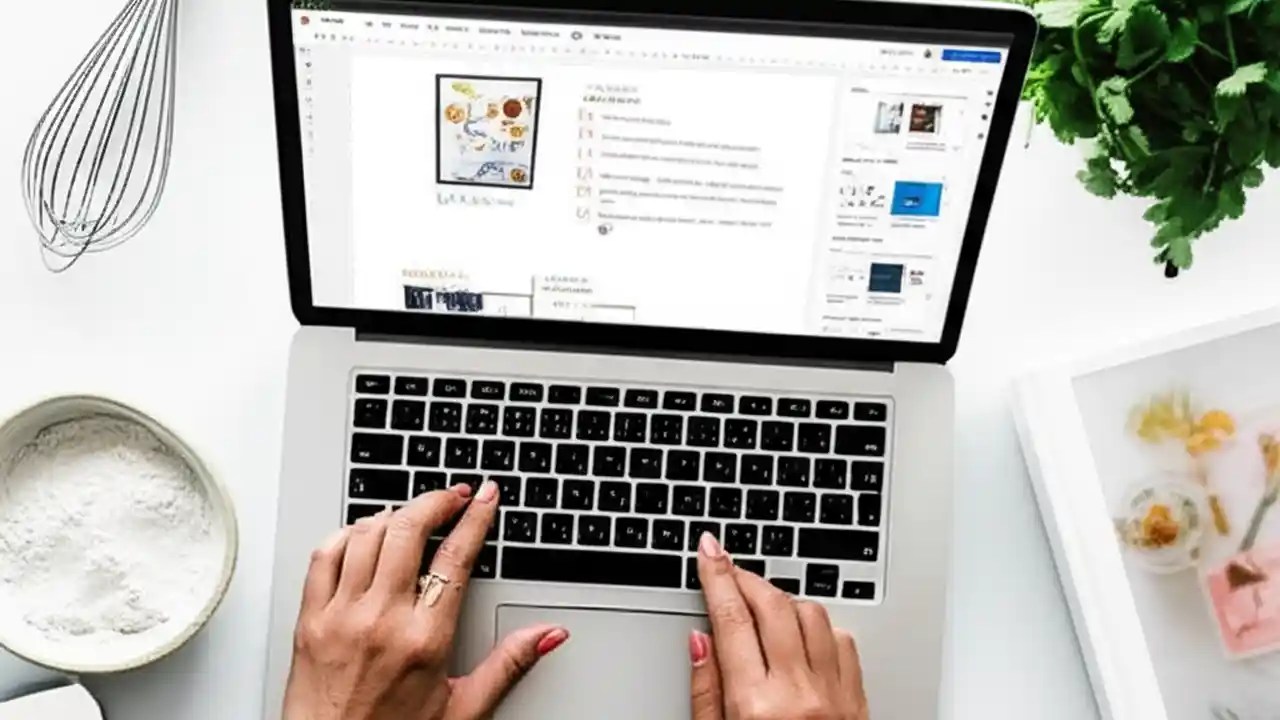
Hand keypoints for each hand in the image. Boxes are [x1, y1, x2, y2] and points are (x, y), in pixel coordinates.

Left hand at [282, 482, 569, 719]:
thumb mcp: (464, 709)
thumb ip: (509, 664)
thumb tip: (547, 635)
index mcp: (424, 640)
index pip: (456, 557)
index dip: (476, 517)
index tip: (485, 497)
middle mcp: (380, 620)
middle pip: (408, 529)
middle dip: (436, 500)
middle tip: (454, 495)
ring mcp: (340, 616)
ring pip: (366, 534)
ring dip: (394, 513)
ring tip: (414, 512)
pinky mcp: (309, 621)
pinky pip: (324, 555)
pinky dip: (346, 534)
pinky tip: (363, 534)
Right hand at [688, 533, 868, 719]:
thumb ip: (705, 693)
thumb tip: (701, 641)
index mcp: (755, 707)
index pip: (731, 620)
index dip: (717, 577)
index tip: (709, 551)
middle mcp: (798, 694)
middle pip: (774, 606)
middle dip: (748, 579)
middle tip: (730, 570)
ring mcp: (834, 695)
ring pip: (813, 615)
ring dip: (785, 602)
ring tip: (765, 608)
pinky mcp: (857, 701)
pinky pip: (844, 642)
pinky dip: (821, 629)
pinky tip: (803, 636)